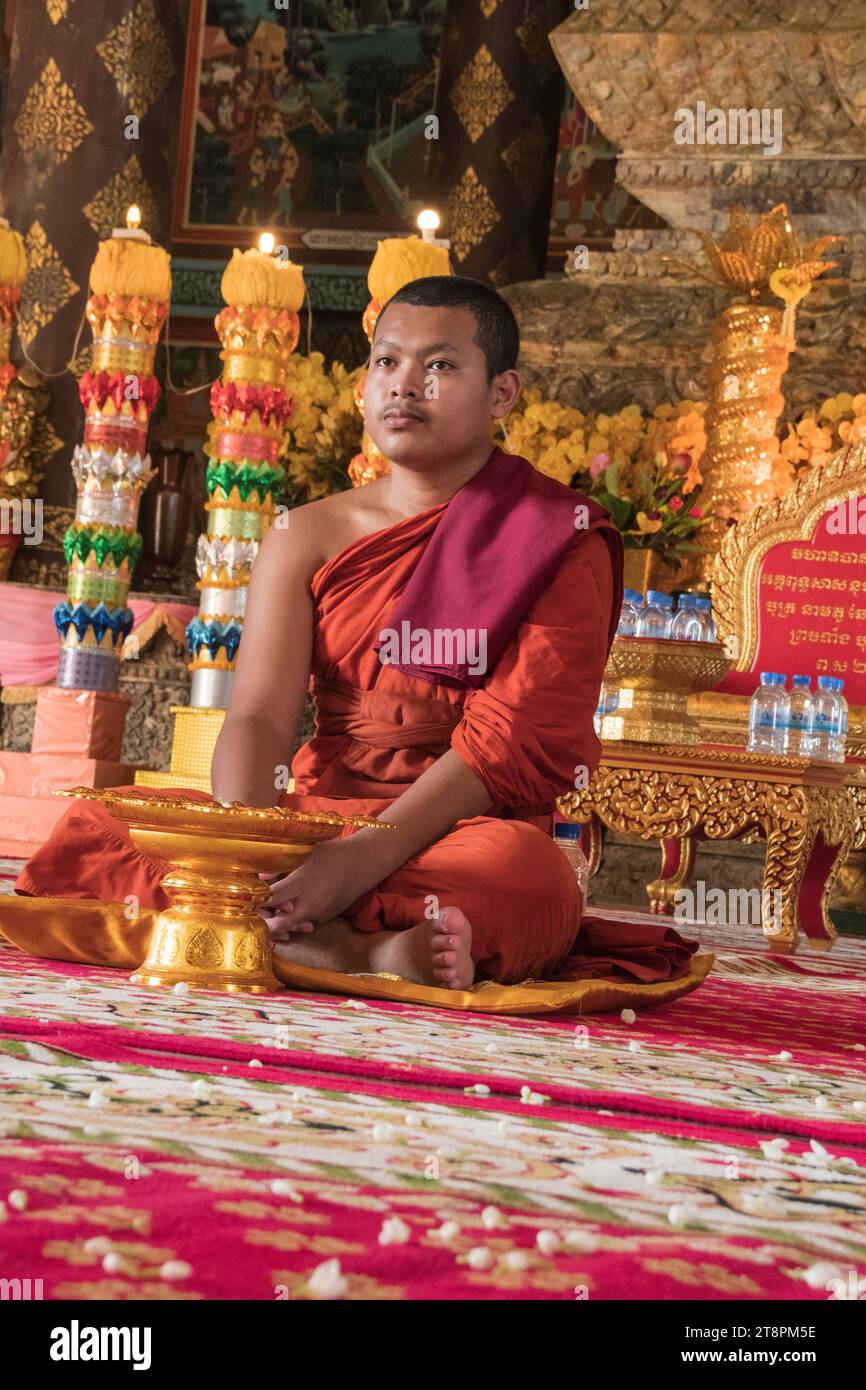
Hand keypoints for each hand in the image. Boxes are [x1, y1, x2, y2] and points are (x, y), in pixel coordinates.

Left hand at [257, 835, 382, 940]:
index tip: (244, 895)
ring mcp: (316, 915)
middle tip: (251, 911)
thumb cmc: (330, 854)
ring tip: (265, 911)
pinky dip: (291, 920)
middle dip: (262, 920)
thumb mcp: (304, 853)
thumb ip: (280, 866)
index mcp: (303, 882)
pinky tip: (285, 910)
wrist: (361, 866)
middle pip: (277, 924)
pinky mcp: (322, 920)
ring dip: (275, 922)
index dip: (255, 899)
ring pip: (288, 928)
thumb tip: (258, 876)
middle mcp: (309, 904)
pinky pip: (301, 924)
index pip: (271, 897)